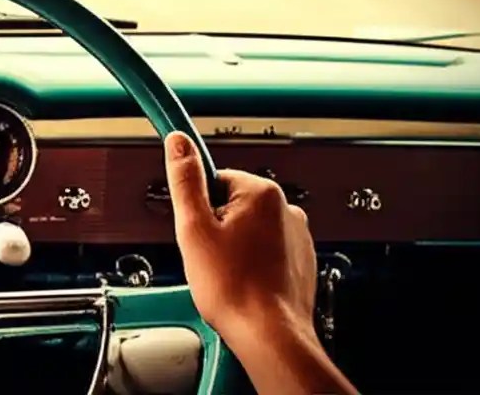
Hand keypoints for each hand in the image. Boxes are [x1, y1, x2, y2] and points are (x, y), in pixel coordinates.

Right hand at [162, 132, 317, 343]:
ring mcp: (297, 237)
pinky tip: (242, 282)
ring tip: (226, 273)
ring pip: (248, 230)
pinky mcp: (300, 261)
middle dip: (215, 229)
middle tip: (208, 256)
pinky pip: (265, 251)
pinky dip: (251, 264)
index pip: (216, 179)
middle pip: (232, 205)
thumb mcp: (194, 229)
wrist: (269, 335)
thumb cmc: (236, 290)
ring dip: (233, 247)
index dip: (199, 208)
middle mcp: (286, 210)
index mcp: (262, 193)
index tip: (196, 228)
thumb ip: (185, 181)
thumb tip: (179, 144)